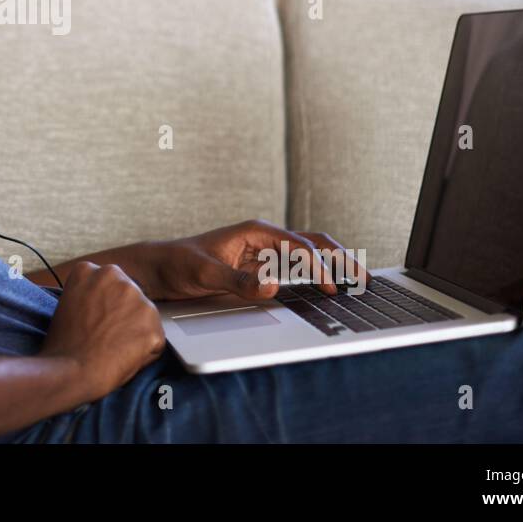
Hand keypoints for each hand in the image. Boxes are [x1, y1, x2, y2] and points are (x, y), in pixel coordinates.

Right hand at [39, 261, 165, 401]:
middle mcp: (115, 276)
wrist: (69, 371)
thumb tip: (105, 303)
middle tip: (104, 336)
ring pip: (144, 318)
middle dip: (123, 315)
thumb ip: (88, 294)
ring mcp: (137, 299)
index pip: (109, 285)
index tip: (93, 320)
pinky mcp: (152, 324)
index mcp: (90, 270)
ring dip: (134, 333)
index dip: (103, 306)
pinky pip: (155, 341)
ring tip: (112, 348)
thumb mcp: (66, 303)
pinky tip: (123, 357)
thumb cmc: (62, 345)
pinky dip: (145, 352)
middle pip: (129, 297)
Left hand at [144, 219, 370, 301]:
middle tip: (365, 278)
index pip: (299, 247)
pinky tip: (328, 289)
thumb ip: (238, 281)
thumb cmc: (177, 264)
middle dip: (341, 258)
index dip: (320, 267)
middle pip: (312, 244)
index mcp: (255, 232)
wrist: (157, 268)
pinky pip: (295, 270)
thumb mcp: (204, 273)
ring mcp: (263, 253)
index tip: (332, 288)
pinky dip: (316, 277)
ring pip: (308, 255)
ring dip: (333, 266)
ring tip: (357, 282)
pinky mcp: (259, 268)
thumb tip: (272, 285)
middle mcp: (263, 239)